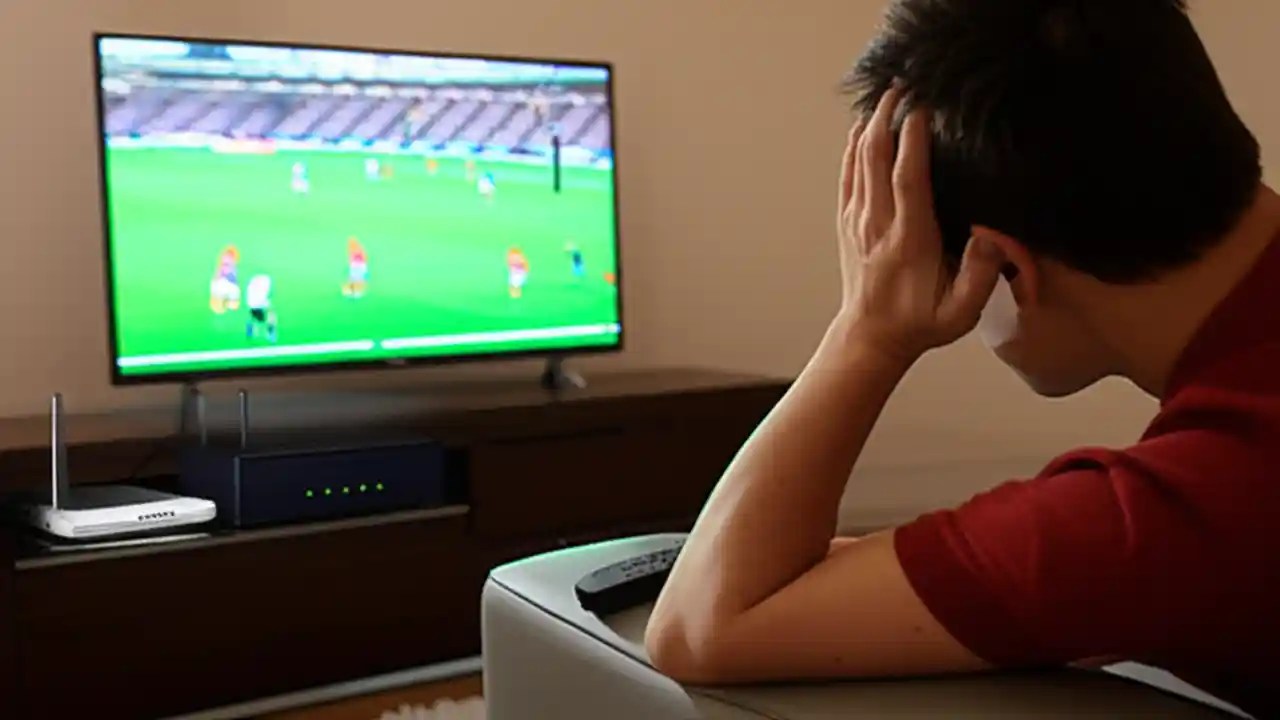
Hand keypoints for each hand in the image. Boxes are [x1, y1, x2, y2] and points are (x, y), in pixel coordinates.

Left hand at [834, 87, 1005, 362]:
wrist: (871, 338)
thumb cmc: (920, 323)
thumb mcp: (960, 312)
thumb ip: (979, 275)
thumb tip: (989, 235)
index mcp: (909, 239)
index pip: (908, 180)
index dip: (912, 141)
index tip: (920, 109)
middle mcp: (878, 224)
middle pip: (876, 159)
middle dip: (887, 118)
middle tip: (902, 86)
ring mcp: (858, 221)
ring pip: (858, 162)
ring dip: (870, 125)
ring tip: (885, 95)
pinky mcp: (847, 222)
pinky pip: (848, 175)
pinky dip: (853, 148)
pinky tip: (862, 127)